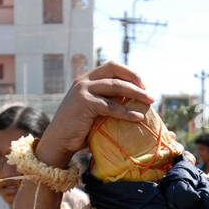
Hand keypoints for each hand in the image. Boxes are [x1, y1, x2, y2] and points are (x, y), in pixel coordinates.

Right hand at [35, 62, 153, 167]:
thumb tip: (134, 106)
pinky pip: (111, 106)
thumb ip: (108, 103)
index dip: (129, 73)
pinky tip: (138, 117)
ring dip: (135, 93)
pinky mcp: (84, 103)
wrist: (58, 141)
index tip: (143, 85)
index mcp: (87, 79)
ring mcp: (83, 90)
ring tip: (149, 101)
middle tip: (150, 93)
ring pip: (116, 86)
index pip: (112, 67)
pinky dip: (126, 112)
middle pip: (115, 70)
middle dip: (135, 79)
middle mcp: (84, 81)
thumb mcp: (94, 111)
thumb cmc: (78, 130)